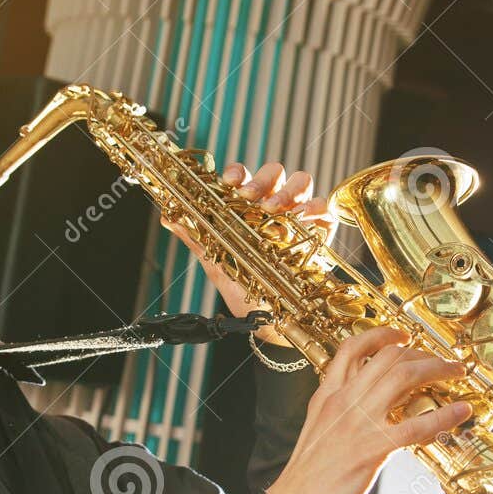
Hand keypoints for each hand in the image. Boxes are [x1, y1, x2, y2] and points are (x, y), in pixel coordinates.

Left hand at [161, 160, 336, 345]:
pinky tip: (307, 219)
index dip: (237, 173)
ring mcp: (298, 215)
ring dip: (289, 191)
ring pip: (301, 182)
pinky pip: (324, 208)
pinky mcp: (321, 230)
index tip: (230, 182)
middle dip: (264, 180)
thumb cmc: (246, 289)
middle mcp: (273, 205)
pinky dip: (317, 208)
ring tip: (279, 211)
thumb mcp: (218, 263)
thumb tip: (167, 216)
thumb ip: (196, 237)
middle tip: (253, 199)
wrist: (272, 321)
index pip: (243, 177)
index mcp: (247, 207)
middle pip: (274, 172)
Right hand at [264, 325, 472, 493]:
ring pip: (404, 377)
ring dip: (437, 370)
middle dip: (423, 352)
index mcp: (327, 395)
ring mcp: (359, 423)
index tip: (403, 334)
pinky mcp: (373, 449)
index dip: (382, 335)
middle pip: (388, 357)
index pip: (353, 348)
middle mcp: (343, 401)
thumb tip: (368, 403)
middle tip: (443, 360)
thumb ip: (340, 410)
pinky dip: (445, 415)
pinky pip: (417, 425)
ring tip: (455, 372)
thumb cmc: (306, 476)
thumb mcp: (317, 429)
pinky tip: (461, 411)